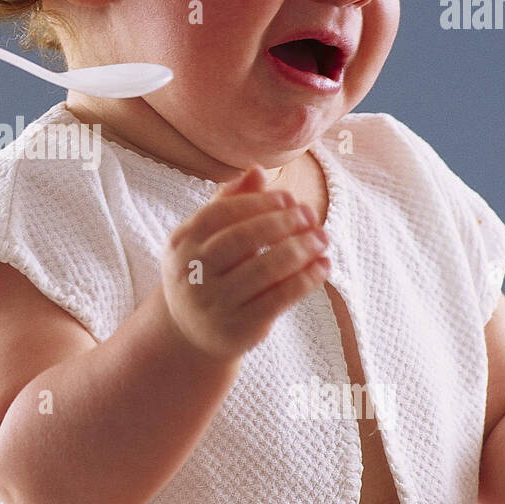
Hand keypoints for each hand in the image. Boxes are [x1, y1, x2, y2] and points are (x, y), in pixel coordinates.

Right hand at [159, 164, 329, 360]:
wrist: (191, 332)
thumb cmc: (207, 272)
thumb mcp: (207, 239)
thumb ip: (230, 204)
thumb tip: (258, 170)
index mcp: (181, 243)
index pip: (219, 214)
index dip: (257, 203)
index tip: (289, 198)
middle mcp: (192, 272)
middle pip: (241, 239)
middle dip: (281, 223)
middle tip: (311, 214)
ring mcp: (213, 303)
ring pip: (263, 269)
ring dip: (300, 250)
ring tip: (322, 238)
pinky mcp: (238, 327)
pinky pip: (278, 299)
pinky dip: (305, 280)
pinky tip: (323, 266)